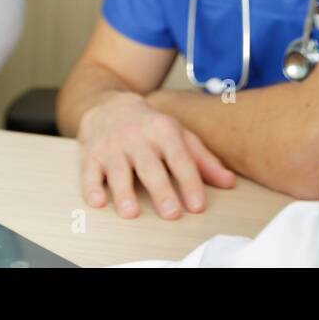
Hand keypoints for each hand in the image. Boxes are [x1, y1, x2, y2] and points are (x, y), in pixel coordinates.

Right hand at [77, 91, 234, 219]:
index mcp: (163, 130)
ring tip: (130, 213)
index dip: (190, 182)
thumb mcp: (179, 135)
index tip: (197, 205)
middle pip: (150, 166)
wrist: (108, 106)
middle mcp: (137, 137)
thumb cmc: (150, 127)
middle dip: (161, 190)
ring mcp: (112, 146)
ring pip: (118, 170)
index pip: (179, 158)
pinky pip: (90, 172)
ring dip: (124, 192)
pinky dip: (92, 187)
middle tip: (171, 214)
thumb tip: (229, 182)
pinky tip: (98, 201)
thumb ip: (203, 160)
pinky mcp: (91, 155)